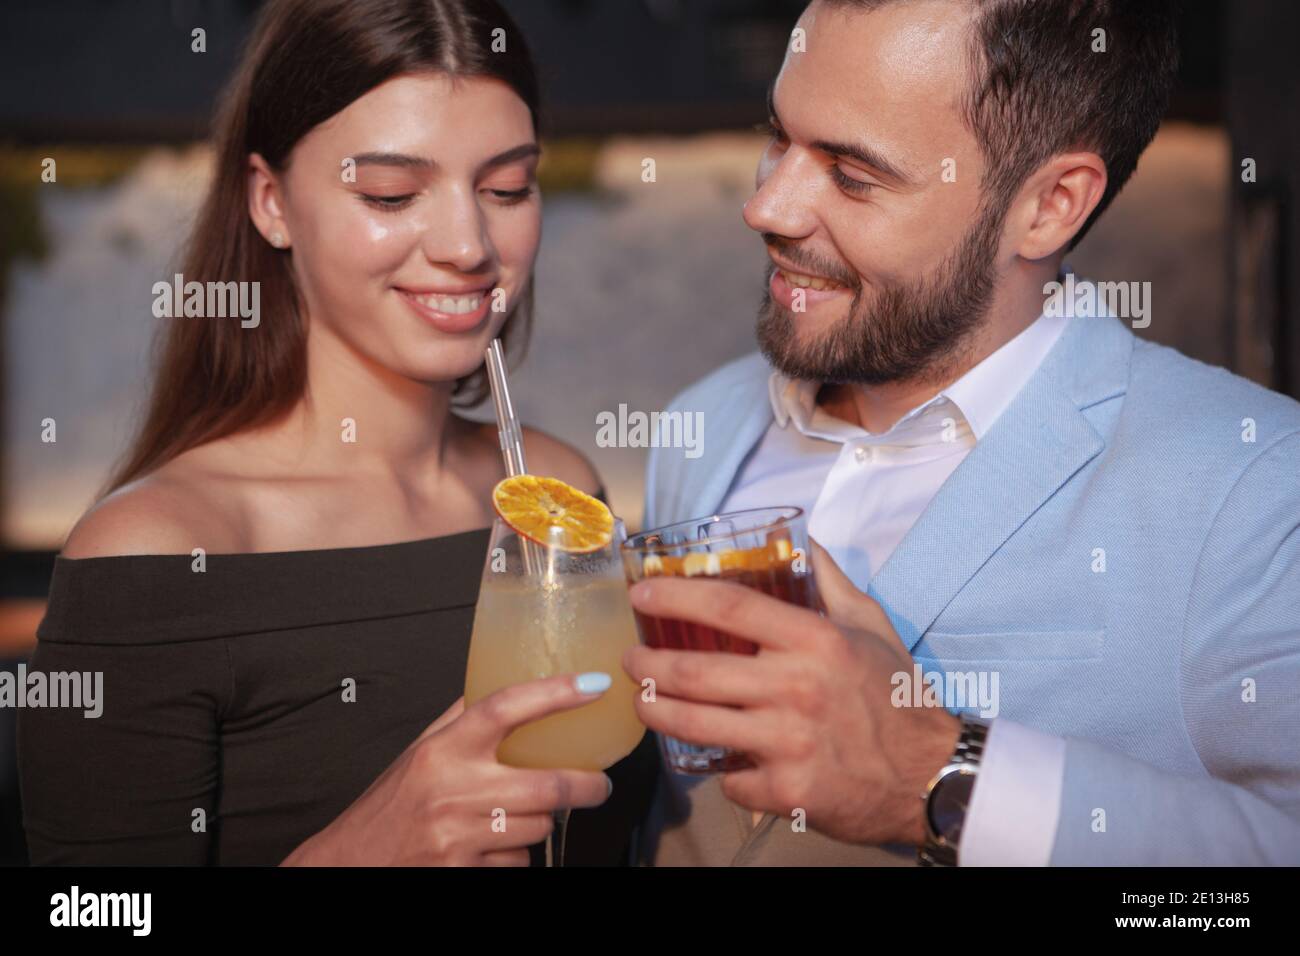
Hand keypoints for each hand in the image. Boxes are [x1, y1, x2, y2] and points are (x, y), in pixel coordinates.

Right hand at [281, 675, 613, 865]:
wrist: (351, 864)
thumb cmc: (389, 806)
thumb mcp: (419, 752)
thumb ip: (459, 720)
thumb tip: (498, 683)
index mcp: (443, 750)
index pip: (504, 707)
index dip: (555, 693)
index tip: (593, 684)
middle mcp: (452, 789)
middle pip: (547, 784)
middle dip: (587, 786)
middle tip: (598, 783)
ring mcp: (459, 834)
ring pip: (537, 827)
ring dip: (541, 822)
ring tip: (524, 815)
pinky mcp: (463, 870)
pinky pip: (517, 861)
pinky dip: (516, 854)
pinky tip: (495, 845)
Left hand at [622, 541, 958, 846]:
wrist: (932, 776)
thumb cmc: (899, 698)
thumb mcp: (873, 627)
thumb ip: (832, 583)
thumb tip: (806, 541)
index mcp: (815, 642)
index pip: (728, 607)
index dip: (675, 597)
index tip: (642, 595)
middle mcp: (796, 688)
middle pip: (694, 672)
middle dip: (647, 665)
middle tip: (631, 661)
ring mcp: (788, 742)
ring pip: (695, 725)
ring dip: (658, 714)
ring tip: (644, 703)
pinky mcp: (786, 790)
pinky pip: (728, 779)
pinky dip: (719, 770)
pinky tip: (719, 759)